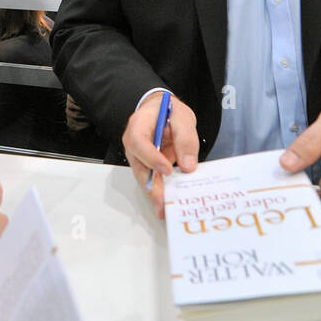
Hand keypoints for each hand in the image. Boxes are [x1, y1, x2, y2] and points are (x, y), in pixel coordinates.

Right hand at [123, 92, 197, 218]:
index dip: (151, 158)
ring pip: (143, 177)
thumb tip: (188, 166)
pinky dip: (159, 191)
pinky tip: (167, 203)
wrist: (161, 110)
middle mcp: (133, 143)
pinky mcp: (146, 166)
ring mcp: (137, 156)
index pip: (139, 142)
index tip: (167, 170)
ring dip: (154, 193)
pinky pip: (151, 179)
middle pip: (139, 166)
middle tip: (164, 203)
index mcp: (138, 125)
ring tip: (165, 210)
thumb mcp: (182, 118)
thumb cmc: (168, 111)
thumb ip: (185, 139)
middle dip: (152, 186)